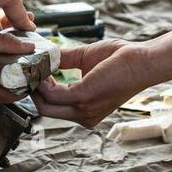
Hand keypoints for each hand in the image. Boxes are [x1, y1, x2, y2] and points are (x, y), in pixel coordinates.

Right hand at [33, 39, 156, 127]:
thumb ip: (64, 61)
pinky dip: (44, 80)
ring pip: (44, 104)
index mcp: (85, 112)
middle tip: (28, 70)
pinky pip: (51, 93)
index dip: (39, 91)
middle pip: (44, 110)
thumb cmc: (121, 60)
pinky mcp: (83, 97)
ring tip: (36, 66)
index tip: (33, 72)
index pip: (53, 109)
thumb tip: (44, 56)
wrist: (143, 61)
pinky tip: (46, 66)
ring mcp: (84, 110)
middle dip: (32, 91)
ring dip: (36, 84)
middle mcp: (84, 116)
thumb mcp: (85, 60)